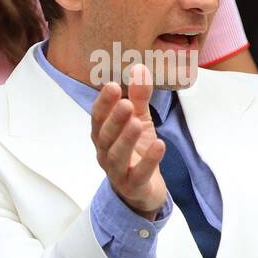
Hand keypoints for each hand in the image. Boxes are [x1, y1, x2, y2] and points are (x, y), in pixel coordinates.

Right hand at [90, 62, 166, 217]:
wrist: (143, 189)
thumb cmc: (136, 150)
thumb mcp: (139, 119)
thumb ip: (138, 97)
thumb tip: (140, 68)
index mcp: (103, 134)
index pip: (98, 117)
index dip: (103, 103)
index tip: (112, 86)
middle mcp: (105, 152)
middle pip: (105, 136)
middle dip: (114, 119)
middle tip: (124, 103)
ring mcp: (117, 172)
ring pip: (117, 156)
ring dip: (126, 139)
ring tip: (137, 123)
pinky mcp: (133, 186)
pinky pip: (139, 175)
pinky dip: (149, 161)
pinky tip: (160, 146)